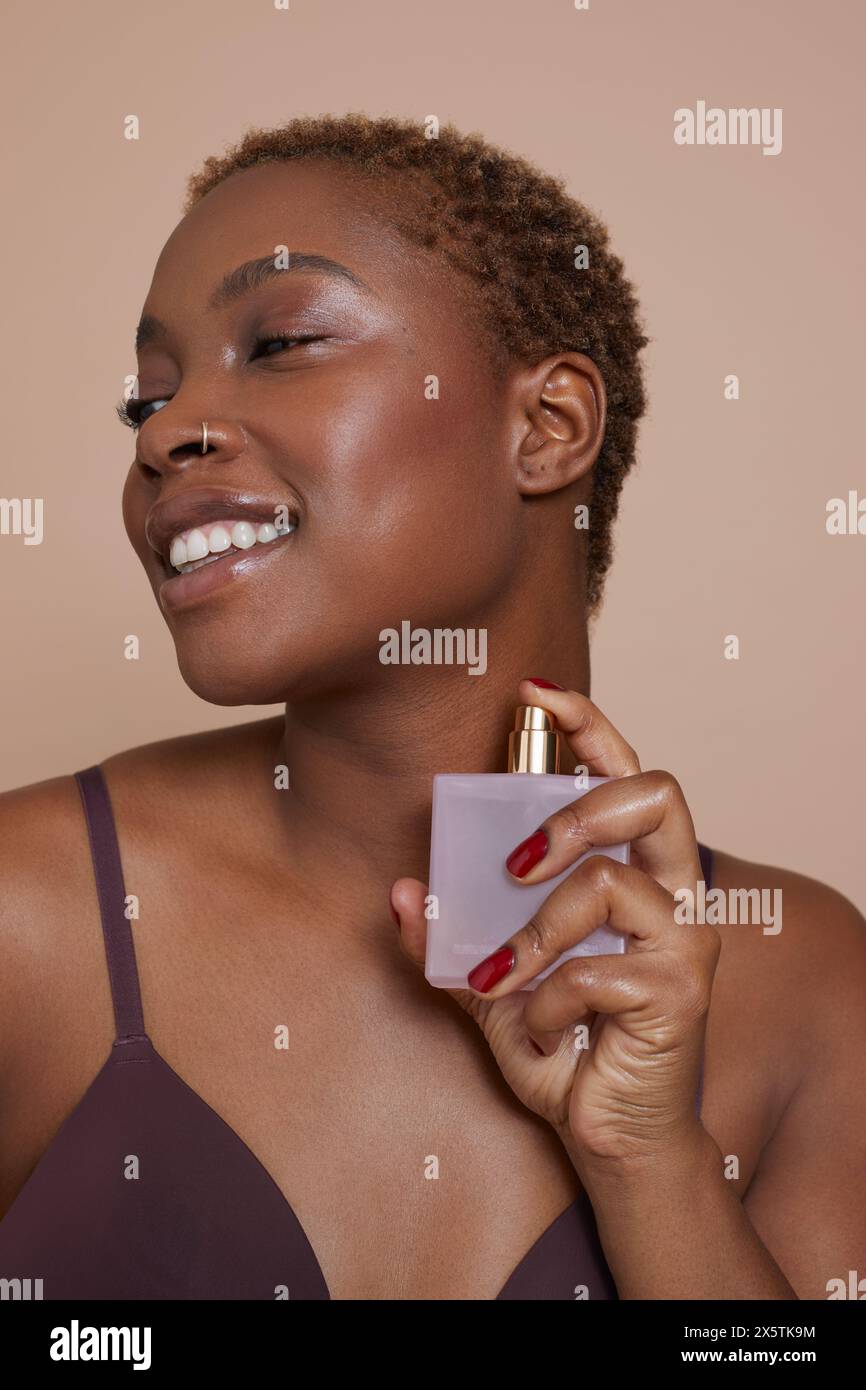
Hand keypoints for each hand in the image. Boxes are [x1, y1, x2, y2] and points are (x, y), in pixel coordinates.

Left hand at [390, 678, 720, 1174]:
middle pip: (657, 792)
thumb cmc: (562, 1048)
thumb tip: (401, 890)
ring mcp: (687, 941)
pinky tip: (540, 1031)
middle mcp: (676, 893)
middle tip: (513, 861)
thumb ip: (449, 938)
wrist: (608, 1138)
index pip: (630, 774)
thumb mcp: (490, 987)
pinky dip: (547, 1001)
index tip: (537, 692)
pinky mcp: (682, 993)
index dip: (591, 725)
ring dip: (536, 934)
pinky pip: (596, 970)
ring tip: (499, 977)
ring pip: (612, 883)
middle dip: (574, 811)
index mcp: (637, 873)